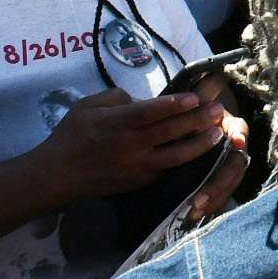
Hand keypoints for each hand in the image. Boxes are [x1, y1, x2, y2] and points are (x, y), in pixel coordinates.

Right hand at [34, 88, 224, 204]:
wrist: (58, 174)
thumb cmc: (71, 135)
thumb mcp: (88, 105)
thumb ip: (117, 98)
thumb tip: (142, 101)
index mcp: (117, 122)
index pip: (152, 112)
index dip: (175, 104)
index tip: (195, 97)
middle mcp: (130, 145)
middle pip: (170, 132)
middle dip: (197, 120)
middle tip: (218, 110)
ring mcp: (136, 166)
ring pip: (175, 156)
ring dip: (199, 145)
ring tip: (218, 134)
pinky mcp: (139, 181)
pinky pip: (165, 170)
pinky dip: (184, 163)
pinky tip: (199, 154)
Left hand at [186, 107, 251, 220]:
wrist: (186, 127)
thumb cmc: (189, 118)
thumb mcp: (192, 113)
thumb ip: (195, 114)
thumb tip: (207, 109)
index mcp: (231, 127)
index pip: (240, 129)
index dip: (239, 136)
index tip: (236, 141)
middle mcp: (236, 148)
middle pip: (235, 166)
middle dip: (218, 184)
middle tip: (197, 199)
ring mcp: (231, 165)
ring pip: (230, 184)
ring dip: (213, 199)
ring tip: (193, 211)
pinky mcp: (223, 179)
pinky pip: (221, 194)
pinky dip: (209, 205)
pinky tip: (192, 214)